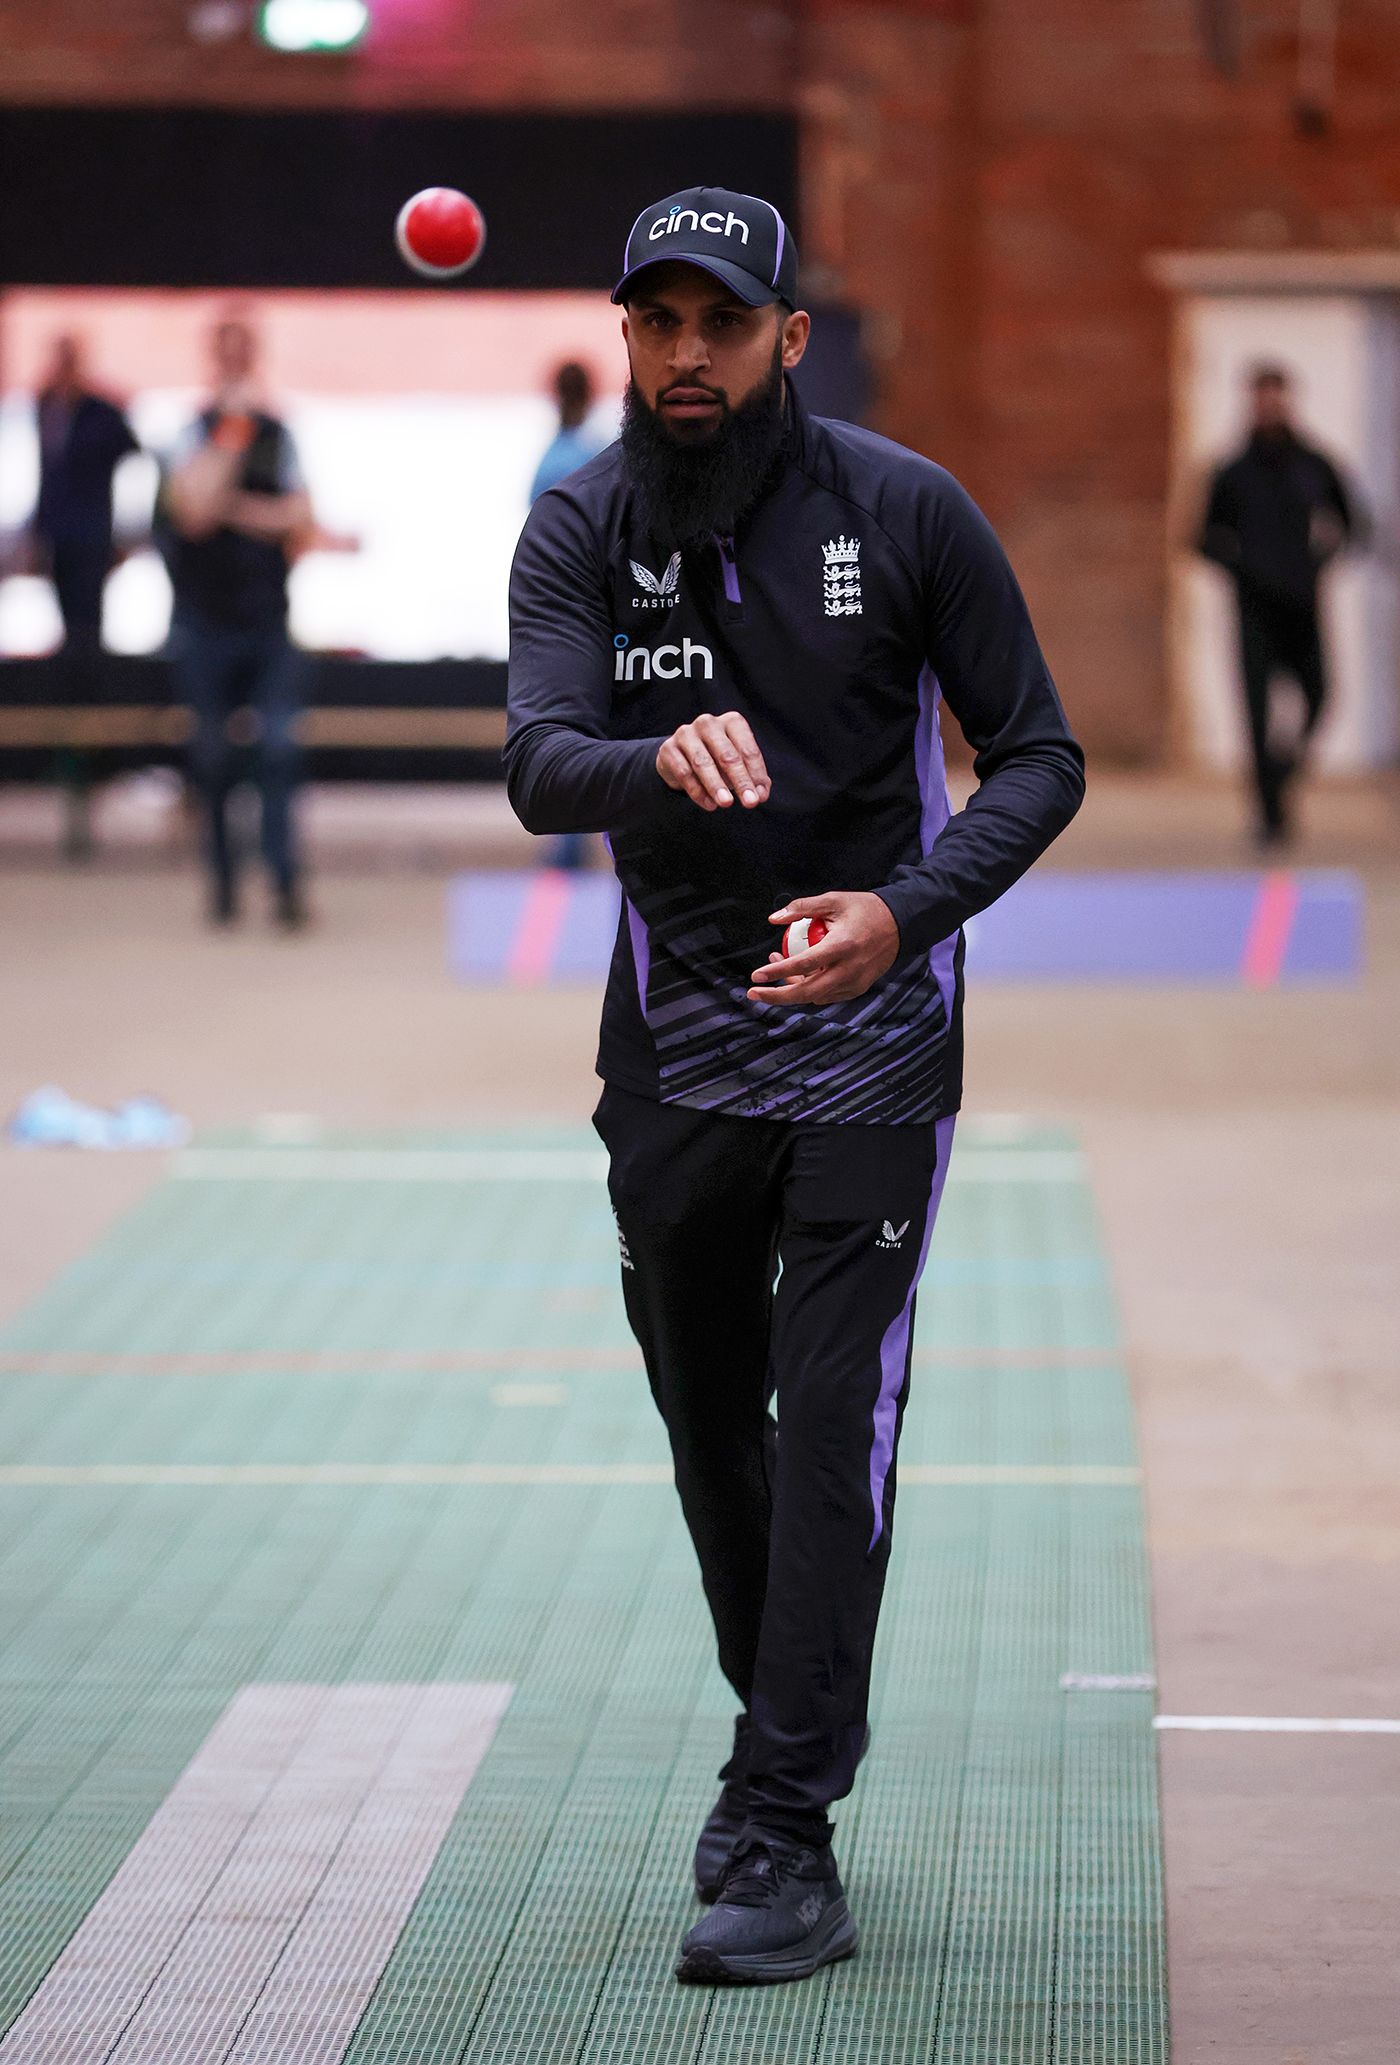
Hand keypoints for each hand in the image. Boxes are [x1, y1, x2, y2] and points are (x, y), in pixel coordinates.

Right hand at [657, 712, 770, 811]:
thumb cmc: (718, 760)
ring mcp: (686, 733)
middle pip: (727, 755)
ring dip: (716, 785)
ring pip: (702, 762)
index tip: (760, 797)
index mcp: (732, 722)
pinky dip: (697, 791)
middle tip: (750, 802)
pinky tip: (709, 805)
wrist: (681, 758)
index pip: (747, 749)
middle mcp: (708, 723)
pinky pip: (684, 772)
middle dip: (740, 780)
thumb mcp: (739, 766)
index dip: (756, 774)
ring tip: (727, 804)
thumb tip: (761, 794)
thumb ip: (753, 779)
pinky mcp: (668, 748)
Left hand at [747, 891, 900, 1006]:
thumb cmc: (864, 909)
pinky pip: (828, 995)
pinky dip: (810, 988)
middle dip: (777, 996)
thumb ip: (802, 907)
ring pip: (815, 996)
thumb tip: (773, 919)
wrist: (900, 924)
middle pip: (806, 992)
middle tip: (754, 992)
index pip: (803, 965)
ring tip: (778, 964)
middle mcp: (849, 969)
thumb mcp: (833, 900)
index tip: (756, 975)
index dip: (777, 972)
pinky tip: (800, 973)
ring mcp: (855, 982)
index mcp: (842, 946)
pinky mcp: (859, 988)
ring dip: (793, 988)